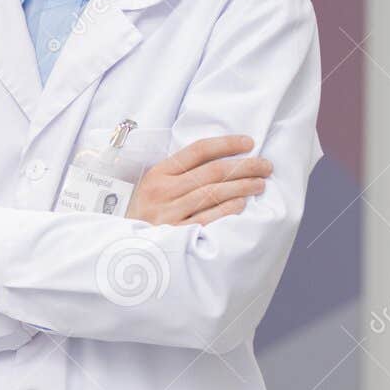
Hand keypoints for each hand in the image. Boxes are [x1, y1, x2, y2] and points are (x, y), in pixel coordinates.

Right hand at [127, 134, 272, 225]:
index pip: (197, 151)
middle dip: (245, 165)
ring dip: (243, 186)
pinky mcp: (177, 235)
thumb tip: (222, 160)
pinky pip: (209, 218)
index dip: (226, 144)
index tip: (249, 143)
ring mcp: (169, 214)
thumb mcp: (153, 188)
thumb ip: (179, 174)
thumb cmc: (145, 214)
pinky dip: (229, 209)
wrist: (123, 246)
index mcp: (158, 174)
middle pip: (212, 171)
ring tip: (260, 183)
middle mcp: (163, 192)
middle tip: (265, 165)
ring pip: (214, 193)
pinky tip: (242, 204)